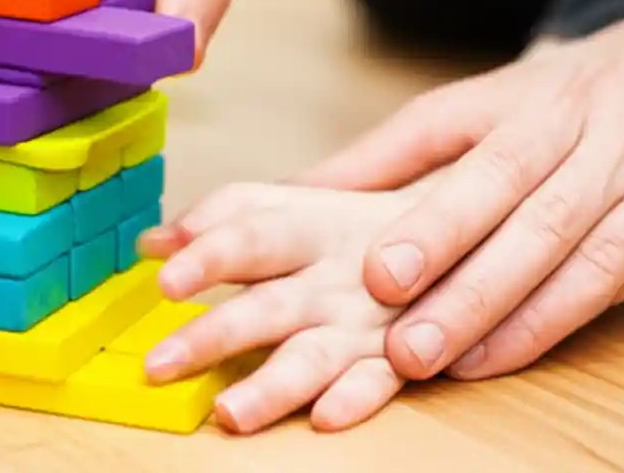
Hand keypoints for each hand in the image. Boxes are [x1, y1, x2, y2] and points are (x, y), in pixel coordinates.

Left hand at [137, 184, 417, 433]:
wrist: (473, 228)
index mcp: (312, 226)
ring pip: (317, 354)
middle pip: (270, 303)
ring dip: (273, 384)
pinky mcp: (405, 357)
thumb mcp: (304, 204)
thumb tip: (149, 242)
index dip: (210, 253)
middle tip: (160, 362)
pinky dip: (356, 399)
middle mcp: (337, 275)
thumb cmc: (370, 223)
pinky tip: (326, 418)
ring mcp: (369, 321)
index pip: (253, 233)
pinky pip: (382, 382)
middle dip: (216, 333)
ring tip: (229, 413)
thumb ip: (228, 216)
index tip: (164, 276)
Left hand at [296, 0, 623, 380]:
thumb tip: (312, 188)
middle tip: (393, 322)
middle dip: (452, 261)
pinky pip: (611, 280)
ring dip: (498, 308)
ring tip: (432, 357)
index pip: (459, 136)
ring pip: (566, 247)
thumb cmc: (608, 82)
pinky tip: (500, 354)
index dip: (413, 197)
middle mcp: (586, 131)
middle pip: (514, 195)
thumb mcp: (513, 91)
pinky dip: (553, 319)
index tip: (365, 258)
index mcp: (535, 94)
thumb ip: (415, 144)